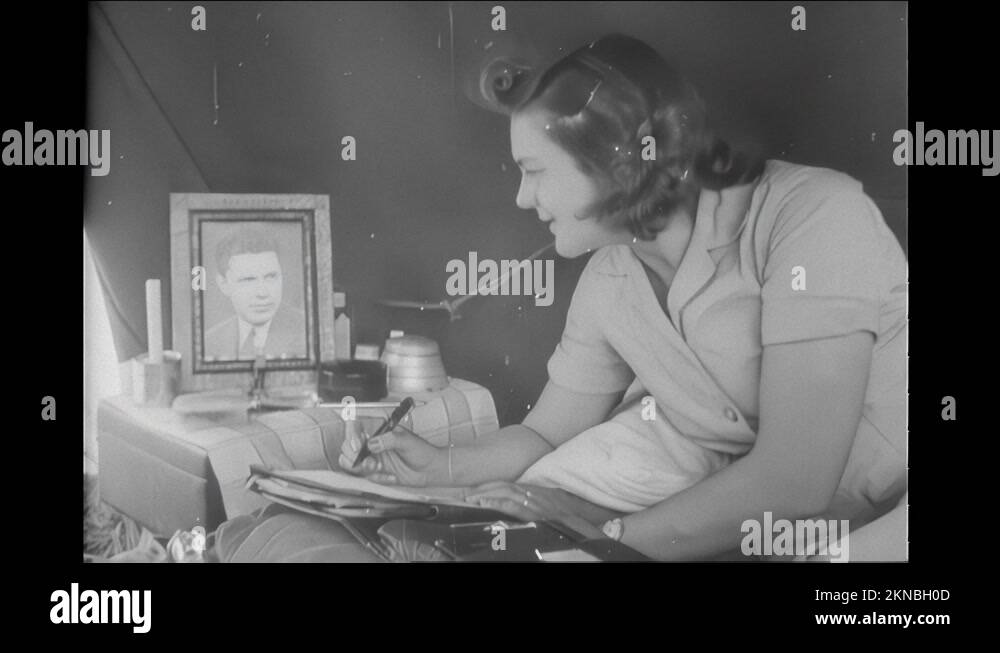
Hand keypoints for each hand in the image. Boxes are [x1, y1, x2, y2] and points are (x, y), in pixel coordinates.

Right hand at [338, 419, 444, 486]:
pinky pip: (365, 477)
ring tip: (378, 469)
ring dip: (362, 468)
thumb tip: (372, 444)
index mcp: (378, 430)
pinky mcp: (375, 473)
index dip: (351, 435)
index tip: (357, 446)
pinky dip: (377, 479)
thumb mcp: (407, 441)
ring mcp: (372, 458)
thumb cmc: (422, 451)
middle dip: (355, 457)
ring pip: (350, 463)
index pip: (355, 426)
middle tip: (370, 463)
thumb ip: (389, 439)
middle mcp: (372, 443)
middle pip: (347, 447)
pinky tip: (392, 477)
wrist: (430, 470)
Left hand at [464, 482, 606, 539]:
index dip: (492, 485)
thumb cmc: (577, 516)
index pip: (511, 484)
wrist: (597, 521)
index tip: (476, 489)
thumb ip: (539, 502)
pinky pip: (515, 505)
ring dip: (487, 493)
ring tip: (470, 498)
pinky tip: (486, 503)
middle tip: (467, 493)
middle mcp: (538, 493)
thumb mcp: (555, 505)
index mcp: (539, 491)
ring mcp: (539, 502)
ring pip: (507, 492)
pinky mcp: (541, 512)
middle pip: (506, 485)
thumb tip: (523, 503)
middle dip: (485, 487)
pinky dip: (498, 502)